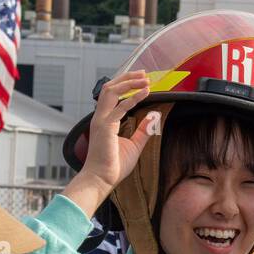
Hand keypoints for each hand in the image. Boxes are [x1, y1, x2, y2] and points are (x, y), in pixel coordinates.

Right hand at [77, 72, 157, 192]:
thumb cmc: (113, 166)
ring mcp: (101, 121)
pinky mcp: (105, 127)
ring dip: (129, 82)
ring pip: (111, 91)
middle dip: (127, 78)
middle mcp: (101, 117)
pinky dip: (132, 98)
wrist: (101, 180)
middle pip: (109, 87)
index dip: (125, 84)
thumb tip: (153, 116)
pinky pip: (119, 107)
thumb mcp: (133, 145)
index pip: (112, 95)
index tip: (141, 80)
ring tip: (144, 79)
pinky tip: (144, 93)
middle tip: (143, 74)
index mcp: (104, 120)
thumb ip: (143, 130)